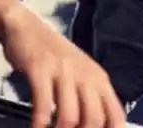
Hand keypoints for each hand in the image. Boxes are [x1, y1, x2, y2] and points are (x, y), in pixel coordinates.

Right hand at [0, 5, 125, 127]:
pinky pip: (43, 104)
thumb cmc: (53, 56)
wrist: (26, 25)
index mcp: (99, 79)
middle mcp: (86, 74)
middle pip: (94, 119)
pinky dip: (40, 123)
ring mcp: (63, 70)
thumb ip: (89, 99)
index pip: (116, 116)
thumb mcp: (79, 74)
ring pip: (70, 116)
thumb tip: (93, 126)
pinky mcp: (40, 68)